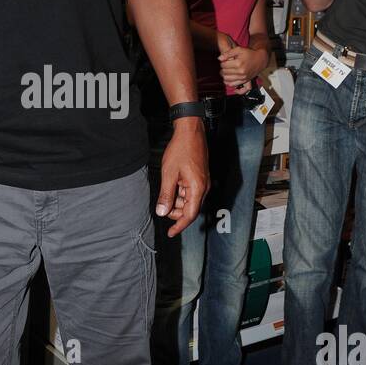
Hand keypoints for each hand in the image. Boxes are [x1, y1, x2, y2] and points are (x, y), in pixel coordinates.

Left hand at [155, 120, 208, 237]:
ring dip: (177, 201)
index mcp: (197, 188)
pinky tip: (172, 186)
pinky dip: (180, 193)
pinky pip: (191, 191)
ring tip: (166, 191)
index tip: (171, 233)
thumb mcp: (169, 174)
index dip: (179, 225)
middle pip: (190, 209)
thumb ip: (166, 195)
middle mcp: (203, 187)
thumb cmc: (181, 149)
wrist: (190, 131)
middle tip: (163, 206)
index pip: (190, 215)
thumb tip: (162, 212)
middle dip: (176, 212)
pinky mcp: (200, 177)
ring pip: (190, 200)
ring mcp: (202, 182)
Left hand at [219, 44, 262, 89]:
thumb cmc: (249, 54)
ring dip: (224, 76)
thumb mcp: (239, 49)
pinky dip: (228, 83)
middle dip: (222, 69)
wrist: (259, 60)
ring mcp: (243, 77)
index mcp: (238, 63)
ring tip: (226, 72)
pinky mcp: (244, 81)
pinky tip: (228, 79)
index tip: (224, 61)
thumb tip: (219, 58)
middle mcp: (241, 72)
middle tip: (225, 66)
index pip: (224, 65)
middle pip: (224, 73)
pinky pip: (233, 85)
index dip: (222, 62)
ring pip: (227, 79)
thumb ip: (228, 53)